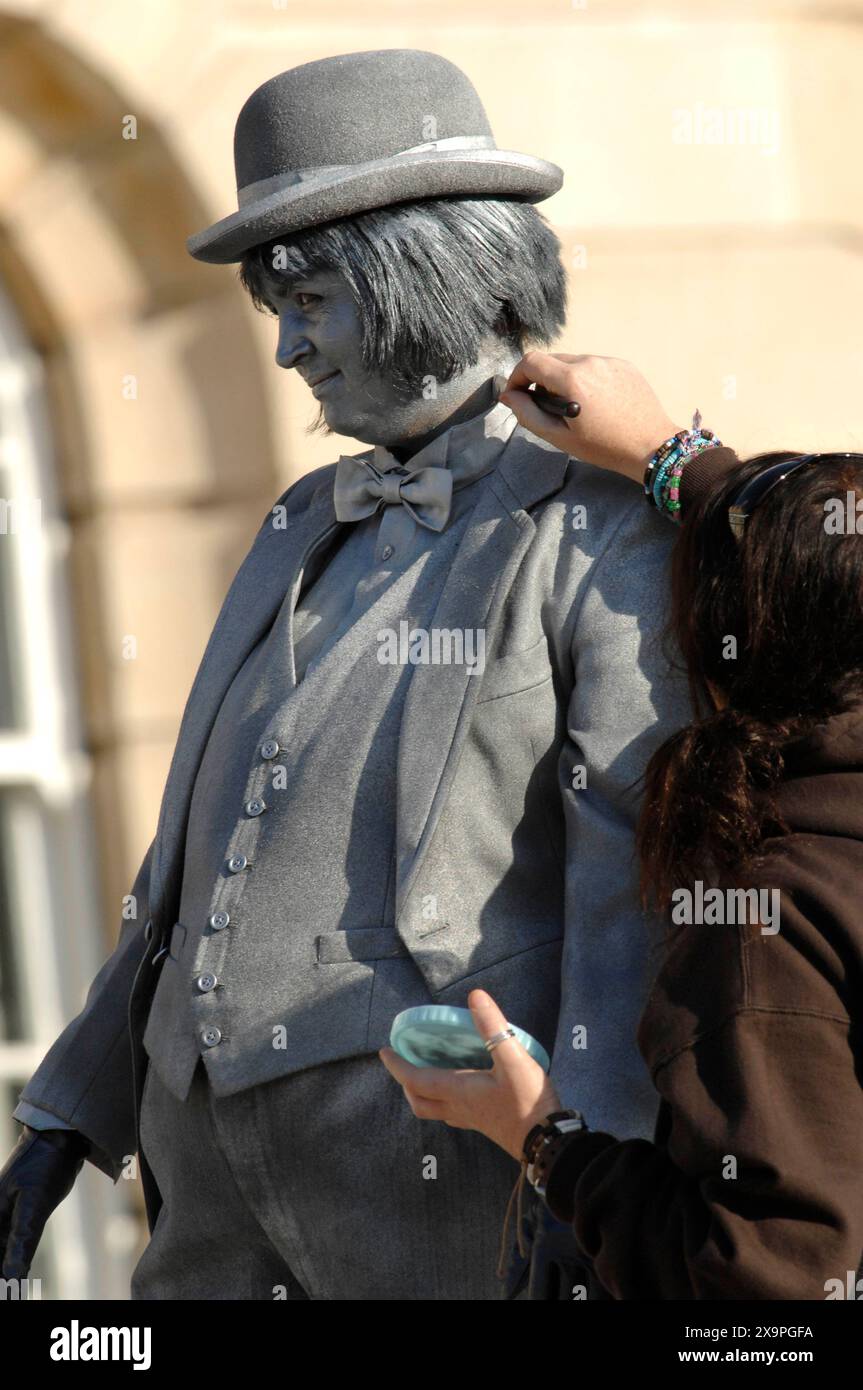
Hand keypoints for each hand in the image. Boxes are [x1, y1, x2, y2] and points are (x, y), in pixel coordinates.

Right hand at [0, 1127, 89, 1278]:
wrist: (62, 1139)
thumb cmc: (45, 1164)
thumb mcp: (35, 1203)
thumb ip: (23, 1239)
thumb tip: (13, 1277)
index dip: (0, 1277)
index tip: (8, 1289)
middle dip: (4, 1276)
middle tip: (14, 1291)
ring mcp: (5, 1220)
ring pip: (2, 1256)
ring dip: (7, 1274)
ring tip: (16, 1290)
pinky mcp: (20, 1219)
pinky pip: (12, 1248)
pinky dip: (14, 1264)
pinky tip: (18, 1280)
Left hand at [379, 989, 561, 1160]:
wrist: (548, 1144)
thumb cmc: (529, 1101)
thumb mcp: (514, 1059)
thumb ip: (494, 1028)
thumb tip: (475, 996)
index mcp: (457, 1092)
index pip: (415, 1080)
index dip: (397, 1065)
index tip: (384, 1051)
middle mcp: (458, 1109)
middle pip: (419, 1101)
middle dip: (405, 1082)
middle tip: (402, 1062)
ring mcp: (471, 1120)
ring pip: (434, 1110)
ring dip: (422, 1092)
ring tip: (425, 1072)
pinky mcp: (484, 1124)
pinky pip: (451, 1113)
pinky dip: (442, 1099)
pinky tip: (458, 1087)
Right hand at [499, 350, 682, 483]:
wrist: (651, 446)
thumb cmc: (604, 447)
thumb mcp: (559, 437)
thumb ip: (528, 414)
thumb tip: (508, 395)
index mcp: (573, 380)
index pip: (531, 361)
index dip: (517, 376)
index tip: (518, 395)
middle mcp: (590, 362)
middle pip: (551, 360)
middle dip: (540, 380)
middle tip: (546, 406)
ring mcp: (609, 361)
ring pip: (573, 362)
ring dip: (564, 379)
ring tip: (574, 407)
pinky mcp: (624, 364)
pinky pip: (594, 365)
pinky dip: (586, 379)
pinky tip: (596, 402)